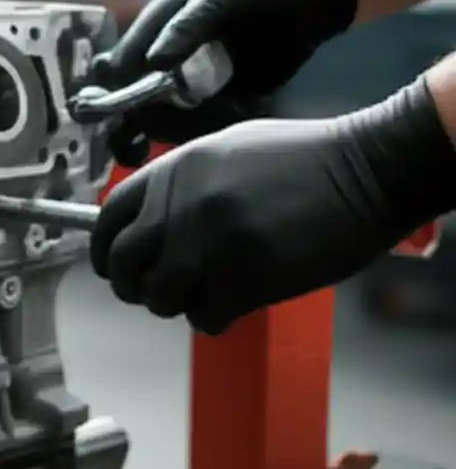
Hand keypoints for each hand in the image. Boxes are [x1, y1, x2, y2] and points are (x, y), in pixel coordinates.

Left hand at [91, 79, 453, 334]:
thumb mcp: (224, 151)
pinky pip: (204, 317)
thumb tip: (148, 222)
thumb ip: (180, 185)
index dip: (103, 248)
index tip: (111, 266)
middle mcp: (179, 208)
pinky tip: (238, 301)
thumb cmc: (302, 159)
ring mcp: (208, 245)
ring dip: (176, 302)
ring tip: (205, 291)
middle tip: (156, 290)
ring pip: (158, 297)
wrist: (363, 170)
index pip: (108, 218)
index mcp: (172, 172)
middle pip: (122, 264)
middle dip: (132, 285)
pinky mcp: (243, 280)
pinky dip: (215, 317)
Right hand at [92, 0, 357, 164]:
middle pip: (129, 102)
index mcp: (152, 30)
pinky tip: (232, 110)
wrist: (308, 7)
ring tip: (218, 109)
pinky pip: (194, 127)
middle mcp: (160, 61)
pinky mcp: (211, 103)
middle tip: (158, 129)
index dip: (113, 90)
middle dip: (140, 119)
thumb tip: (152, 62)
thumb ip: (185, 28)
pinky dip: (205, 128)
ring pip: (159, 120)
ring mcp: (184, 85)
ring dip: (178, 126)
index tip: (128, 107)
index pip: (115, 67)